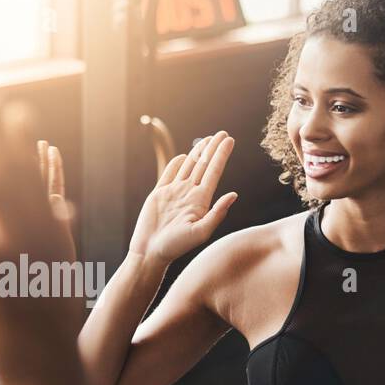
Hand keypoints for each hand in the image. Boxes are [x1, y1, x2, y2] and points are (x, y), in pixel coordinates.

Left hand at [0, 93, 84, 384]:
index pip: (39, 188)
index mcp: (57, 249)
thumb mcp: (60, 293)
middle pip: (19, 181)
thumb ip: (55, 253)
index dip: (24, 149)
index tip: (12, 113)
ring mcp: (21, 267)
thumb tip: (56, 218)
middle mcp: (44, 249)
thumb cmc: (54, 351)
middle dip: (0, 137)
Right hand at [128, 132, 236, 262]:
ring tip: (207, 139)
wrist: (150, 251)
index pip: (214, 172)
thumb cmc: (176, 246)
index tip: (229, 140)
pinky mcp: (159, 194)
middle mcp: (190, 194)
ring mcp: (175, 193)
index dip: (222, 155)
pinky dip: (176, 164)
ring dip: (198, 152)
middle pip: (203, 165)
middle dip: (213, 149)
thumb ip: (217, 213)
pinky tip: (184, 156)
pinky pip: (169, 174)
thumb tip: (234, 194)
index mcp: (201, 201)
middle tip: (222, 133)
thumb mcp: (200, 232)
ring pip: (189, 167)